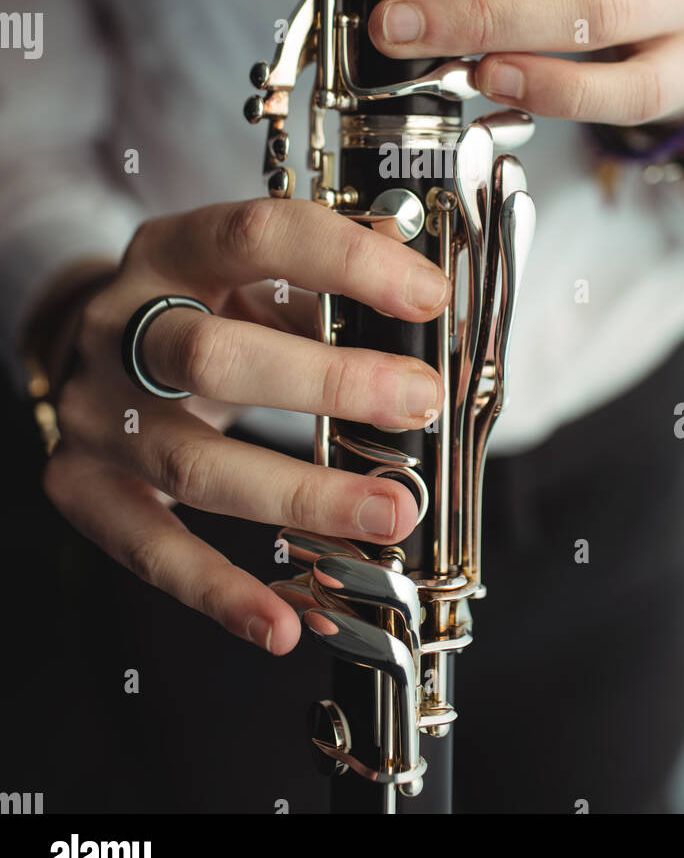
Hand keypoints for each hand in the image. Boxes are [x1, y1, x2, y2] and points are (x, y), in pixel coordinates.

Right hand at [40, 199, 447, 652]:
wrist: (88, 345)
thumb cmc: (197, 308)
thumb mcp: (250, 272)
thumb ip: (326, 279)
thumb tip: (421, 291)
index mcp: (172, 251)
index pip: (259, 236)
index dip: (347, 261)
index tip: (427, 296)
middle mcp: (120, 328)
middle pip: (213, 356)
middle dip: (327, 384)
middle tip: (416, 404)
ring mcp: (96, 412)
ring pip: (194, 465)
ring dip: (301, 498)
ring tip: (388, 514)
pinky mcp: (83, 487)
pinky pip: (151, 550)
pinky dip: (219, 592)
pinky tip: (283, 621)